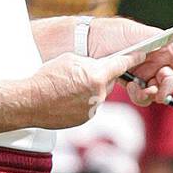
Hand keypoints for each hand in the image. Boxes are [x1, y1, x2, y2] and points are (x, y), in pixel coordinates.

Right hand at [28, 50, 142, 129]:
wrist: (30, 102)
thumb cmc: (47, 77)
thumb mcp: (71, 60)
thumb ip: (90, 62)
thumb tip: (98, 66)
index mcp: (97, 75)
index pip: (121, 64)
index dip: (132, 58)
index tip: (142, 54)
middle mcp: (99, 93)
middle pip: (108, 81)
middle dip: (99, 76)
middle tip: (79, 74)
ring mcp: (93, 109)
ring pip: (98, 94)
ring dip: (89, 90)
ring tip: (67, 88)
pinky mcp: (85, 118)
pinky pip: (89, 106)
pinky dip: (81, 102)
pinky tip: (65, 99)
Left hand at [85, 17, 172, 106]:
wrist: (83, 46)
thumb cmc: (111, 35)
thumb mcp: (137, 34)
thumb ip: (159, 39)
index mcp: (159, 46)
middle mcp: (152, 60)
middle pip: (171, 81)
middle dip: (167, 88)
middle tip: (158, 92)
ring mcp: (140, 73)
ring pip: (157, 92)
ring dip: (152, 94)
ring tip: (139, 90)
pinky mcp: (128, 83)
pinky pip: (142, 96)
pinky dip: (140, 96)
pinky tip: (129, 89)